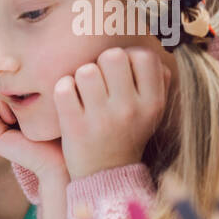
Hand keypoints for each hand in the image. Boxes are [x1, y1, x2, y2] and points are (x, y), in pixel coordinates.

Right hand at [0, 83, 67, 184]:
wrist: (63, 158)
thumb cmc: (62, 125)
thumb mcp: (47, 96)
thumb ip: (30, 82)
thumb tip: (14, 64)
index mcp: (4, 110)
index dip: (11, 78)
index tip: (32, 94)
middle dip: (5, 85)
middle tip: (26, 102)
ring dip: (4, 93)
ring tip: (22, 111)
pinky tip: (17, 118)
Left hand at [55, 47, 170, 179]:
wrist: (106, 174)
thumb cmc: (128, 132)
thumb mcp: (152, 109)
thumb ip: (156, 78)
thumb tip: (149, 43)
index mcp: (153, 102)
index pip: (142, 56)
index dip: (127, 57)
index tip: (119, 73)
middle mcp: (130, 109)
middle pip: (112, 56)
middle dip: (101, 63)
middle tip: (99, 81)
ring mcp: (101, 119)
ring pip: (86, 70)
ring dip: (80, 77)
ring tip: (83, 92)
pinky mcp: (74, 127)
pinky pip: (63, 87)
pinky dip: (62, 89)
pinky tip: (68, 100)